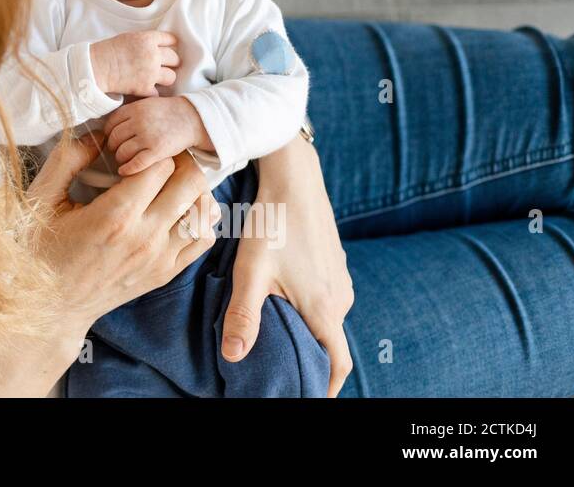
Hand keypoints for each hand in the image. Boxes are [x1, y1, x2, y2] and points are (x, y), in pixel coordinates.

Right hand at [26, 131, 218, 333]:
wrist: (48, 304)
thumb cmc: (40, 248)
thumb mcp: (42, 198)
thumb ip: (68, 159)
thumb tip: (98, 132)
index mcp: (115, 216)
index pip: (160, 164)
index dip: (150, 149)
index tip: (135, 151)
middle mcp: (145, 238)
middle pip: (192, 182)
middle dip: (178, 161)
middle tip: (158, 159)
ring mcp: (160, 259)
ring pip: (205, 210)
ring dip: (192, 189)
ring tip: (168, 183)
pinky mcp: (165, 273)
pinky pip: (204, 238)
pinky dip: (198, 218)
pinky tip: (175, 210)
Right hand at [89, 30, 178, 97]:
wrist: (95, 68)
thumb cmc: (107, 51)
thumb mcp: (129, 38)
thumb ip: (146, 41)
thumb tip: (158, 47)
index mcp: (148, 39)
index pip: (171, 39)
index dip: (170, 45)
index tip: (168, 49)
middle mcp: (153, 55)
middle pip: (175, 58)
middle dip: (171, 62)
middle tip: (164, 66)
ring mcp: (151, 72)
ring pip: (172, 77)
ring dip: (165, 78)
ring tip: (157, 79)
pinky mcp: (145, 88)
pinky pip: (158, 92)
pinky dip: (152, 92)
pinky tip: (146, 90)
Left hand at [103, 96, 209, 174]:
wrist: (193, 118)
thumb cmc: (168, 112)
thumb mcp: (147, 104)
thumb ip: (130, 112)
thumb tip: (110, 126)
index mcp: (134, 109)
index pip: (110, 124)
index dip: (107, 134)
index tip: (110, 139)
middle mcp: (139, 122)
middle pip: (114, 139)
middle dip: (113, 147)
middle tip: (116, 151)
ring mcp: (148, 137)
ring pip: (122, 152)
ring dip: (120, 159)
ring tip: (123, 160)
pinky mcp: (157, 151)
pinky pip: (136, 163)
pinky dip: (127, 169)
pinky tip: (124, 171)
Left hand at [223, 135, 354, 397]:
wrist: (294, 177)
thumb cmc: (272, 221)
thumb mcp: (250, 270)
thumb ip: (243, 314)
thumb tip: (233, 356)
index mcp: (325, 307)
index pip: (337, 363)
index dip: (327, 387)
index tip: (309, 396)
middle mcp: (340, 296)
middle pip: (331, 343)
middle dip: (311, 360)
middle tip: (282, 369)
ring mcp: (340, 278)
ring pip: (327, 318)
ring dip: (308, 331)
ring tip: (277, 336)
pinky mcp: (333, 262)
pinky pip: (325, 297)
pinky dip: (309, 308)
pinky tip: (282, 300)